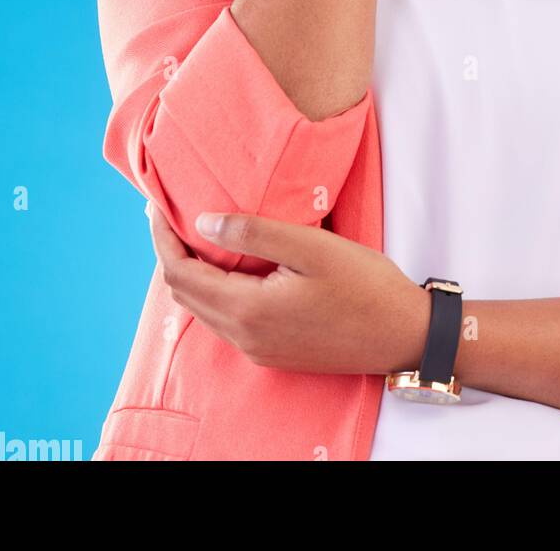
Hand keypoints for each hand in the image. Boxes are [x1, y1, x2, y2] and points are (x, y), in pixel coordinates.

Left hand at [147, 202, 429, 376]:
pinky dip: (215, 290)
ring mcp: (259, 349)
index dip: (162, 239)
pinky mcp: (275, 352)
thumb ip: (255, 234)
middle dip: (171, 253)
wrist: (403, 336)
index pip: (181, 274)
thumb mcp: (312, 248)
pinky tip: (230, 266)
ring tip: (194, 234)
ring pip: (205, 309)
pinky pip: (227, 320)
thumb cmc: (365, 286)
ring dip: (192, 273)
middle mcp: (245, 337)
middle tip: (170, 214)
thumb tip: (202, 223)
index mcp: (248, 311)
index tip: (156, 206)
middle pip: (186, 295)